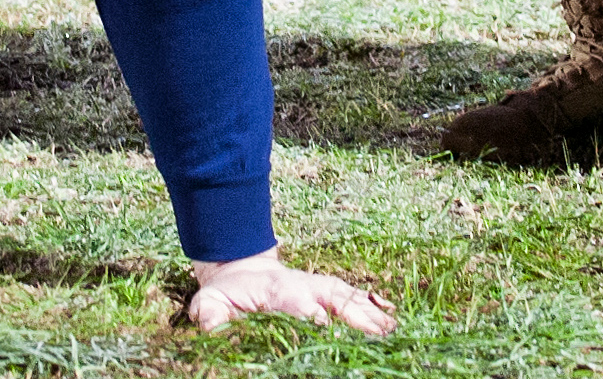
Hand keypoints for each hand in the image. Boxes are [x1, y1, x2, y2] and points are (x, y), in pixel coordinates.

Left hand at [189, 249, 395, 335]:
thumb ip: (211, 314)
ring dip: (369, 312)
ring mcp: (317, 288)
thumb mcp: (210, 302)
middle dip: (353, 314)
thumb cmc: (225, 294)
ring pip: (347, 297)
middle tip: (374, 331)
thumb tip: (211, 326)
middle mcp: (302, 286)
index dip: (310, 312)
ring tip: (391, 329)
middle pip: (331, 298)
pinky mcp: (327, 294)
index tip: (324, 324)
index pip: (296, 301)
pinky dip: (373, 306)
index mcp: (275, 289)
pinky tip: (392, 317)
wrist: (239, 271)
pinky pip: (353, 298)